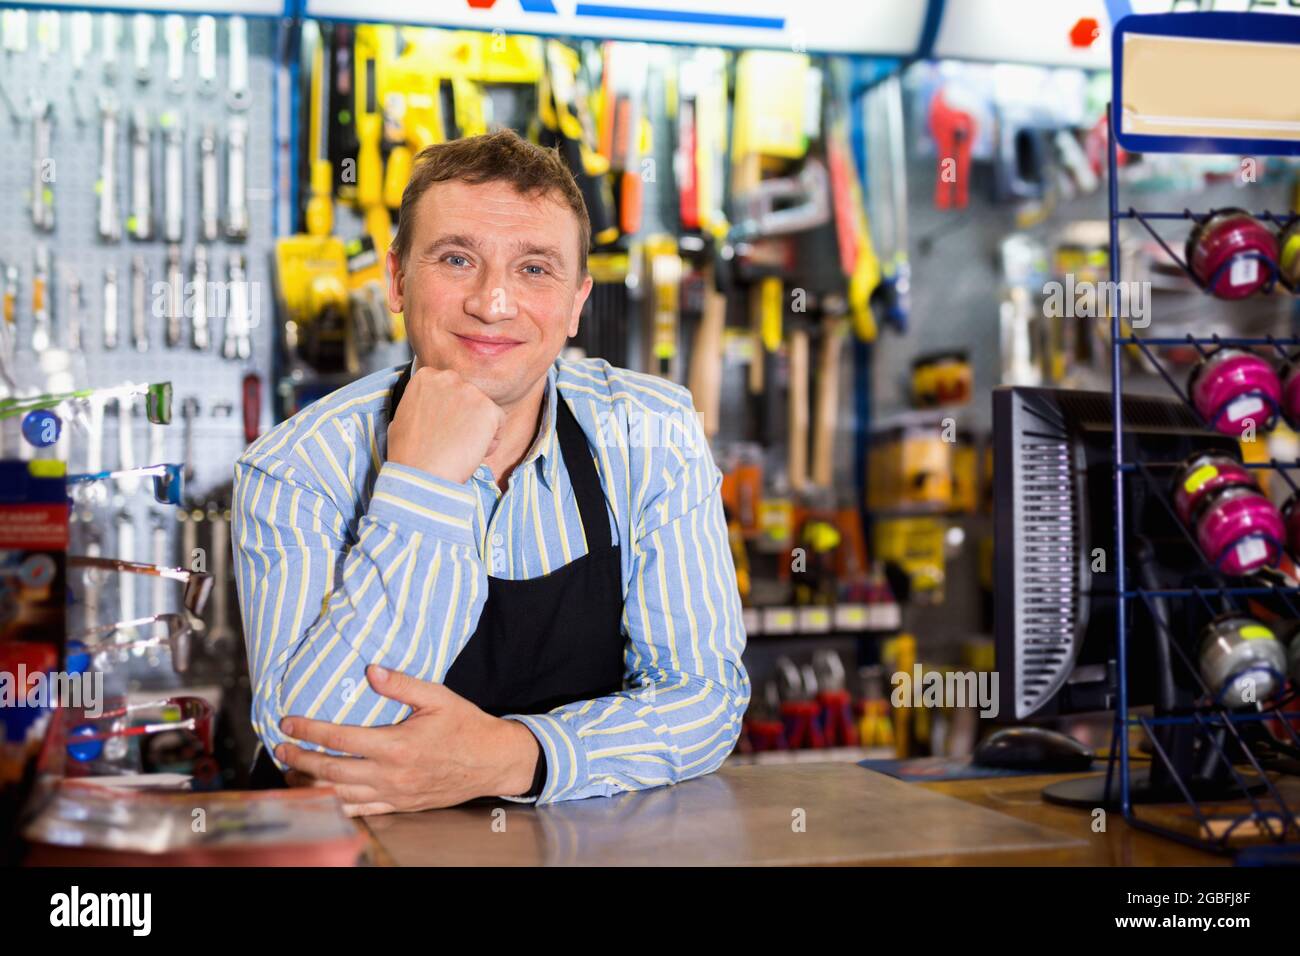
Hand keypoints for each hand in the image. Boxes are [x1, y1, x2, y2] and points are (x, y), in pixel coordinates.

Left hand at [275, 665, 541, 815]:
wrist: (493, 761)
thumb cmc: (466, 726)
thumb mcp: (438, 697)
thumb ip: (402, 684)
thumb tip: (371, 670)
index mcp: (397, 745)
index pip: (340, 739)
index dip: (310, 731)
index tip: (288, 723)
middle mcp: (391, 774)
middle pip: (331, 772)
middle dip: (300, 759)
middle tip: (280, 748)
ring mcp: (394, 795)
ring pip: (340, 795)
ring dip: (310, 785)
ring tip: (291, 772)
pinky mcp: (399, 806)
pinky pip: (359, 811)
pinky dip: (333, 805)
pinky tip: (320, 796)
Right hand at [387, 366, 503, 483]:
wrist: (420, 473)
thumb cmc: (408, 453)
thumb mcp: (404, 415)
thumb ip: (421, 402)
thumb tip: (429, 405)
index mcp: (426, 376)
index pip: (450, 388)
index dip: (449, 411)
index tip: (442, 428)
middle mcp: (448, 377)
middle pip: (469, 397)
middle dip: (466, 417)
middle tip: (453, 440)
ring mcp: (470, 391)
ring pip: (485, 410)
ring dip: (479, 429)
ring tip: (460, 448)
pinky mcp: (488, 408)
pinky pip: (500, 423)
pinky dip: (491, 440)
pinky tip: (473, 452)